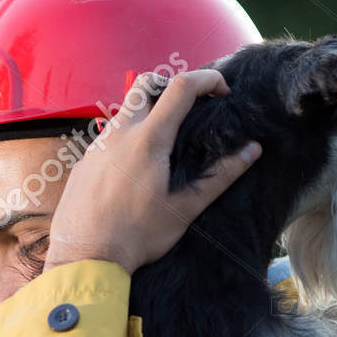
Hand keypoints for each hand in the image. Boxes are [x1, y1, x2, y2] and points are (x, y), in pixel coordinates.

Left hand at [44, 69, 261, 274]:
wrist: (84, 258)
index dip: (207, 79)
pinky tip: (137, 169)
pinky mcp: (84, 161)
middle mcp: (119, 134)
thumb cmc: (136, 237)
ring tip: (167, 144)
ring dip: (149, 114)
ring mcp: (97, 145)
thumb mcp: (184, 209)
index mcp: (148, 140)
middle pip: (146, 84)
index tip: (222, 90)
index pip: (181, 87)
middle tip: (191, 108)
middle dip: (172, 85)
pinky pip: (109, 136)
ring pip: (125, 111)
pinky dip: (129, 138)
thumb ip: (220, 176)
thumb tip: (252, 151)